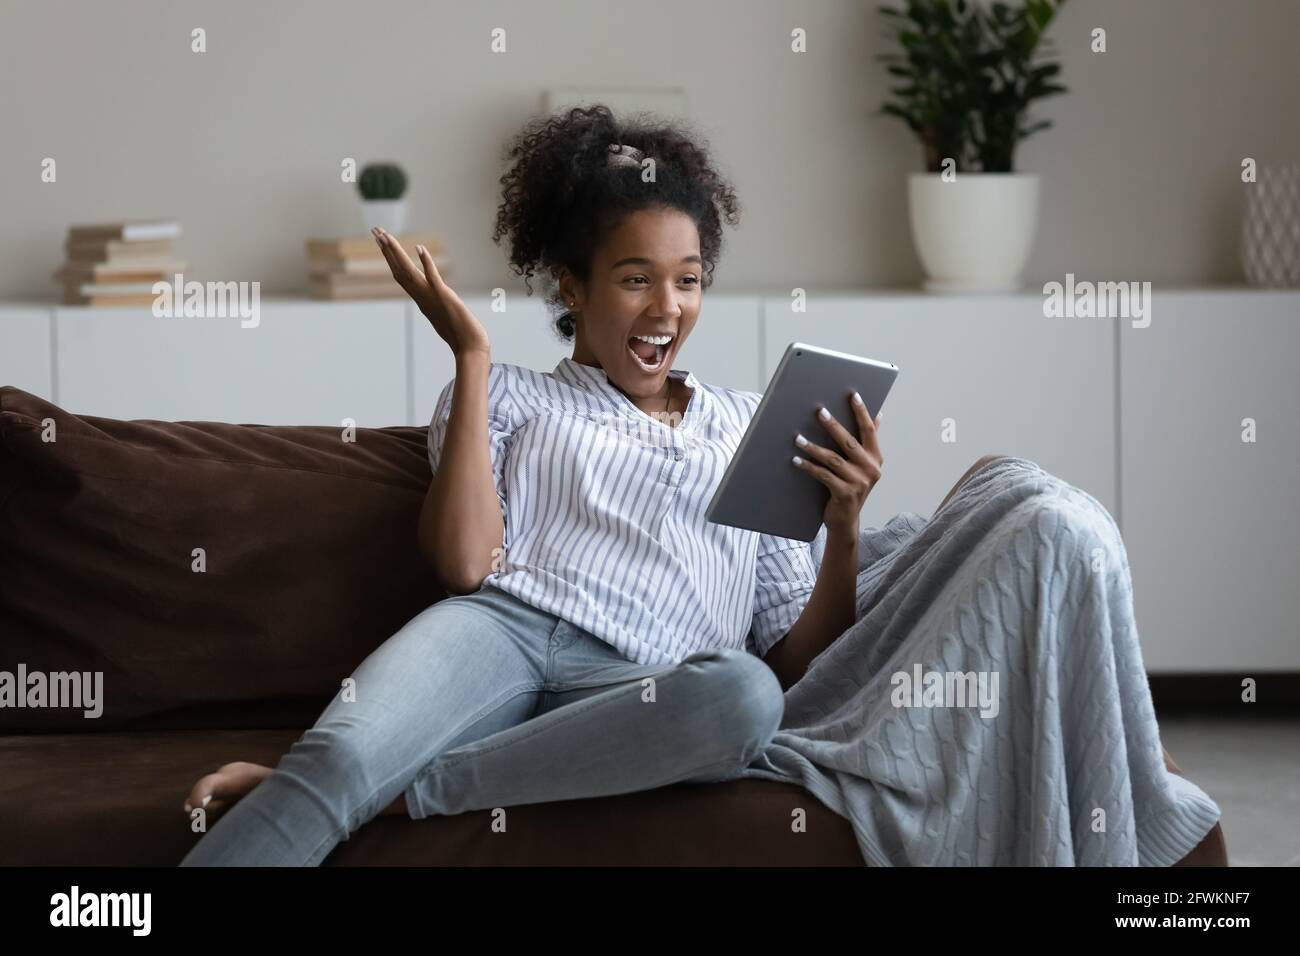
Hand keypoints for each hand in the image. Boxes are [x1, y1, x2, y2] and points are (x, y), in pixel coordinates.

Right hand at [371, 227, 490, 357]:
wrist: (470, 349)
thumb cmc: (460, 336)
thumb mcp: (442, 316)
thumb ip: (435, 306)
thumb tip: (432, 301)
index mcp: (421, 300)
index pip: (401, 275)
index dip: (390, 258)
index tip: (382, 241)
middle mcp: (422, 297)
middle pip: (399, 269)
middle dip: (387, 249)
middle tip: (375, 230)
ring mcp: (431, 296)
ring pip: (409, 271)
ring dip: (397, 252)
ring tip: (386, 235)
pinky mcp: (445, 297)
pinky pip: (433, 278)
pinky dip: (426, 263)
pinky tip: (420, 248)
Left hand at [791, 392, 883, 538]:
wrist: (846, 521)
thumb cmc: (851, 487)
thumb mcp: (863, 465)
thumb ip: (869, 441)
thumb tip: (878, 415)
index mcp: (875, 458)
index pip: (869, 431)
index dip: (861, 412)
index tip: (853, 395)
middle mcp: (871, 469)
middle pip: (849, 442)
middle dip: (833, 425)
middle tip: (819, 411)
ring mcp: (859, 483)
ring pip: (833, 459)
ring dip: (813, 447)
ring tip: (798, 438)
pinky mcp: (845, 494)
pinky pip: (823, 475)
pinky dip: (809, 467)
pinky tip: (796, 460)